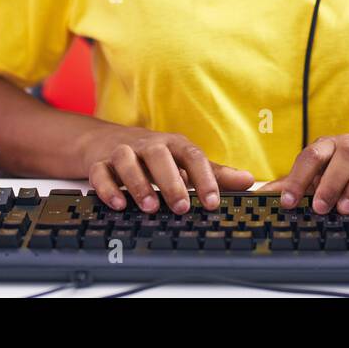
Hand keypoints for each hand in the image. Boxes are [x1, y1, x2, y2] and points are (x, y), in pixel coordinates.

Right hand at [76, 124, 253, 213]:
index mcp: (174, 144)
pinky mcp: (100, 162)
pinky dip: (107, 187)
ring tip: (150, 208)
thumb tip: (249, 181)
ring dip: (139, 184)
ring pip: (128, 161)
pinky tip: (118, 204)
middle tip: (182, 207)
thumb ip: (215, 174)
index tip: (213, 203)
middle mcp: (148, 145)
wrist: (108, 140)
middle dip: (171, 182)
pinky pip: (101, 172)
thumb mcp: (185, 162)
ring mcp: (122, 152)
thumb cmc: (156, 155)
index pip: (192, 156)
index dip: (205, 179)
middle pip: (159, 156)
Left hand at [261, 121, 348, 212]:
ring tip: (346, 208)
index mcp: (330, 145)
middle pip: (342, 157)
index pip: (311, 156)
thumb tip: (264, 193)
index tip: (288, 201)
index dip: (298, 177)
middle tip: (320, 208)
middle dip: (329, 183)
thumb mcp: (325, 164)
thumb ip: (298, 179)